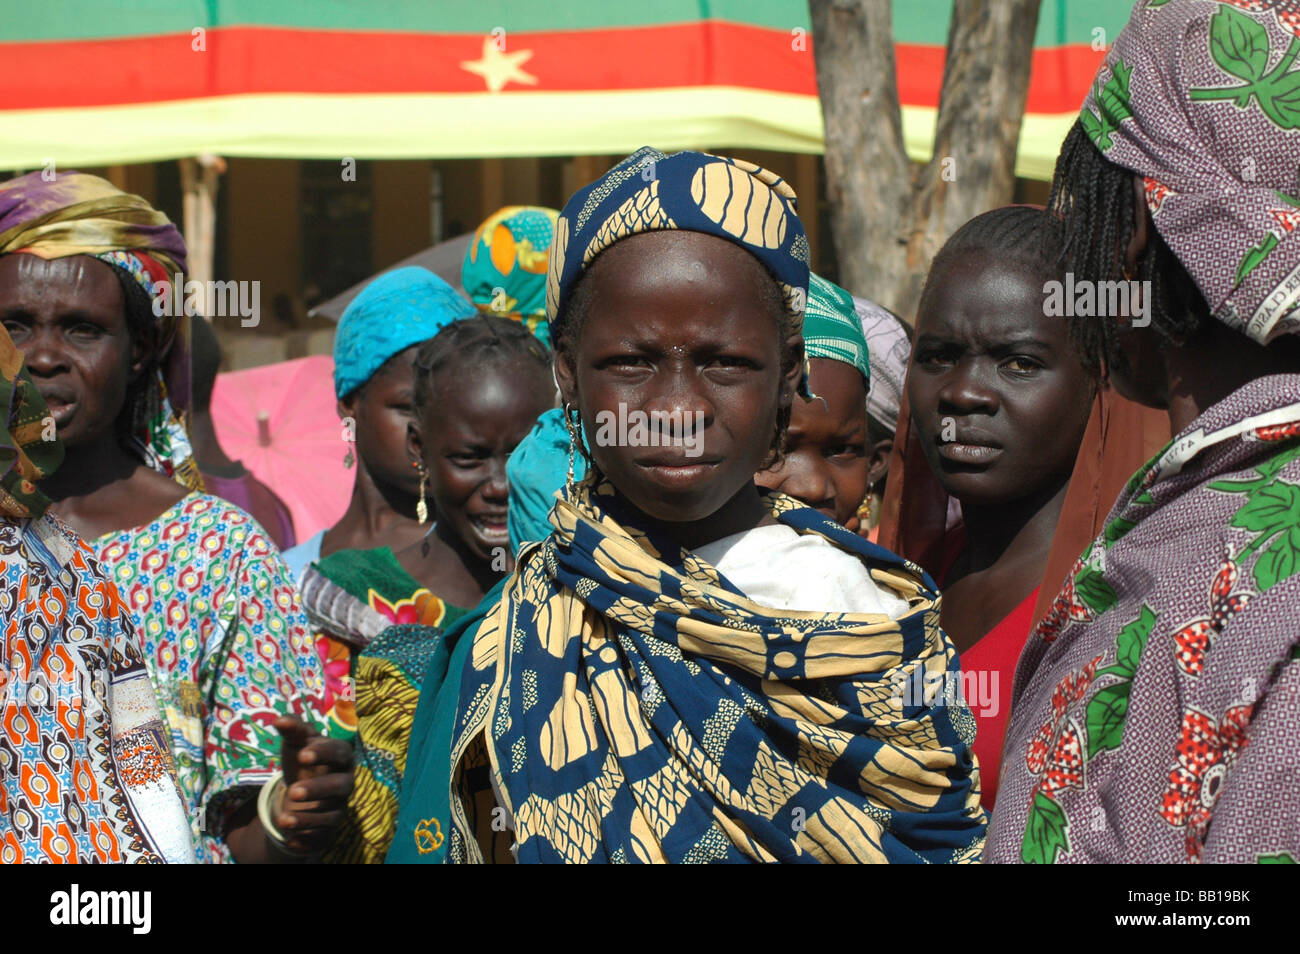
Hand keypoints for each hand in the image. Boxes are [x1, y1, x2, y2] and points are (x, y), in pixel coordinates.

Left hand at [269, 716, 353, 855]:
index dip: (323, 753)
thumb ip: (292, 729)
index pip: (339, 752)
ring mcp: (339, 807)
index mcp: (340, 757)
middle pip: (341, 786)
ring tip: (283, 821)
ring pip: (332, 815)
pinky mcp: (330, 829)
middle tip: (292, 791)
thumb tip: (279, 720)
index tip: (301, 756)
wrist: (303, 790)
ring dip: (308, 819)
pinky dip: (306, 839)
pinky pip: (323, 837)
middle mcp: (344, 782)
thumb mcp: (297, 743)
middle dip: (318, 789)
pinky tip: (289, 839)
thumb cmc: (303, 760)